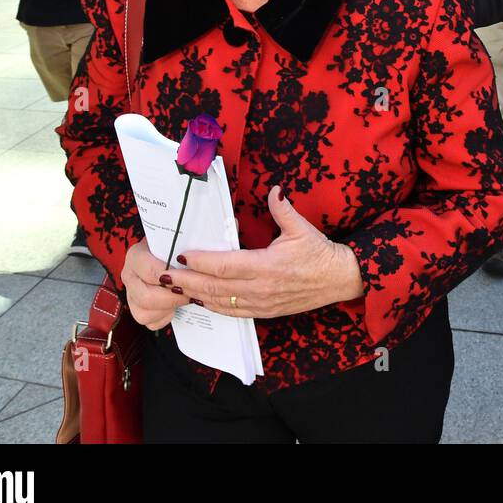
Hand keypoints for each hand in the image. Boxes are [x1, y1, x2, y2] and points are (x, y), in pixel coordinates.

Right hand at [120, 238, 183, 330]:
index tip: (188, 278)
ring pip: (143, 313)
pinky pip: (149, 322)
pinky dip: (164, 318)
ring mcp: (130, 293)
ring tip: (182, 299)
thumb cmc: (175, 245)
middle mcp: (129, 275)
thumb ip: (183, 247)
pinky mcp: (136, 308)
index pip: (151, 272)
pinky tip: (174, 307)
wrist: (167, 251)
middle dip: (172, 298)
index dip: (172, 279)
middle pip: (146, 297)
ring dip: (167, 309)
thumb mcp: (177, 240)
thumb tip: (193, 261)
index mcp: (136, 256)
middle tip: (189, 293)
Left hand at [168, 187, 364, 318]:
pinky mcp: (264, 312)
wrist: (338, 280)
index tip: (181, 255)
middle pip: (214, 287)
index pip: (225, 266)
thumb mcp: (302, 229)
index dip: (200, 262)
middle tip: (163, 275)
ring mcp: (261, 304)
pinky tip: (199, 298)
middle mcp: (260, 288)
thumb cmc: (319, 253)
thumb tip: (274, 190)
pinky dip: (212, 305)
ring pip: (219, 302)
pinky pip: (231, 312)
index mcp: (267, 266)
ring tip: (173, 287)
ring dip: (195, 295)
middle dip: (186, 281)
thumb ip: (283, 210)